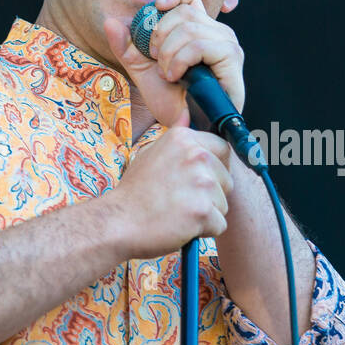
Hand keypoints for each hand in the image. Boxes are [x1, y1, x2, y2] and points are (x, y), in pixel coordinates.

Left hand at [102, 0, 245, 129]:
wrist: (186, 128)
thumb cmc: (170, 101)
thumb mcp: (141, 71)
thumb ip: (126, 47)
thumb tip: (110, 22)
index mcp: (198, 29)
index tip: (156, 7)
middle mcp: (217, 32)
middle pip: (184, 12)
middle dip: (161, 36)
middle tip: (157, 61)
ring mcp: (227, 45)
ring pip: (191, 28)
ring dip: (169, 53)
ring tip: (168, 74)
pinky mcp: (232, 60)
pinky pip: (202, 45)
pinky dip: (182, 60)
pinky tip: (176, 76)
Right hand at [107, 125, 234, 258]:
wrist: (118, 222)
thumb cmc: (134, 192)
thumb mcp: (150, 153)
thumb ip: (174, 136)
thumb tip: (186, 113)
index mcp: (184, 139)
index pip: (223, 150)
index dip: (215, 169)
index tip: (198, 182)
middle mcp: (196, 156)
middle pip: (227, 180)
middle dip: (211, 195)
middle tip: (181, 201)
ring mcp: (201, 183)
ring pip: (224, 204)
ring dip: (207, 214)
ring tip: (178, 213)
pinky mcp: (203, 210)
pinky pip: (219, 224)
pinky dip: (204, 231)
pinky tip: (181, 226)